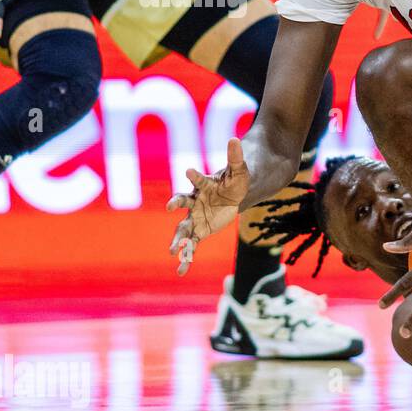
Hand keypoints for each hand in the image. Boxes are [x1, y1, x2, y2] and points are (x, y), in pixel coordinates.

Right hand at [167, 137, 249, 274]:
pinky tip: (181, 271)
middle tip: (171, 207)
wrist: (235, 195)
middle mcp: (195, 201)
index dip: (194, 175)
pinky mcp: (200, 230)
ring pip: (183, 229)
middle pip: (183, 203)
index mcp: (203, 185)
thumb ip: (236, 156)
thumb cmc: (236, 180)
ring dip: (178, 240)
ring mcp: (195, 216)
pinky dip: (186, 258)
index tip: (189, 171)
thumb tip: (235, 138)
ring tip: (172, 252)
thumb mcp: (240, 169)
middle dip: (177, 204)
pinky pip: (191, 245)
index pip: (197, 179)